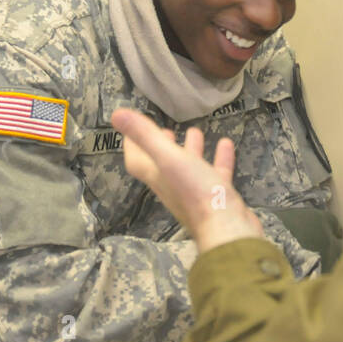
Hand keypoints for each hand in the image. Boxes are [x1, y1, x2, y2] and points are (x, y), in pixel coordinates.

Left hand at [112, 108, 263, 253]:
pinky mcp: (217, 196)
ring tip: (195, 132)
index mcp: (158, 177)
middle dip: (162, 146)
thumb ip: (145, 136)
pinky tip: (225, 144)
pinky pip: (215, 173)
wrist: (227, 227)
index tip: (134, 127)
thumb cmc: (195, 191)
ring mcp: (196, 192)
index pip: (137, 161)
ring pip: (190, 168)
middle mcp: (173, 186)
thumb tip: (115, 114)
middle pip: (162, 164)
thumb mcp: (169, 158)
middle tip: (166, 130)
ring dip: (190, 150)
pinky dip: (218, 158)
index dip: (132, 143)